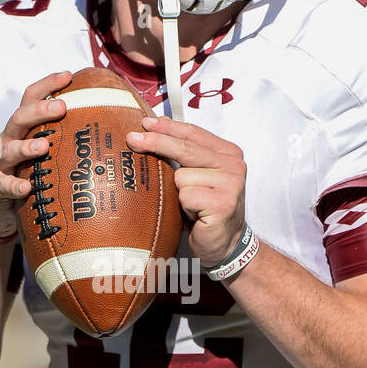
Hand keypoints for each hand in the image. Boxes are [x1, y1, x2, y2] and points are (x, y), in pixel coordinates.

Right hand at [0, 71, 71, 236]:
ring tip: (44, 146)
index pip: (30, 99)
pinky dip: (14, 186)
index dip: (47, 84)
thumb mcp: (43, 154)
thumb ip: (64, 139)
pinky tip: (26, 188)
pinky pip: (4, 185)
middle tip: (61, 107)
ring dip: (27, 147)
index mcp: (22, 128)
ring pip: (10, 150)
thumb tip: (104, 128)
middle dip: (39, 111)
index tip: (68, 75)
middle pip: (19, 118)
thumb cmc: (28, 175)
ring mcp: (0, 163)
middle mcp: (8, 140)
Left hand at [127, 115, 245, 267]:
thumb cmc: (206, 210)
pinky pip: (186, 196)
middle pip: (185, 148)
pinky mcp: (223, 203)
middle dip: (157, 143)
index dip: (168, 127)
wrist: (225, 245)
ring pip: (181, 176)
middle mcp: (234, 165)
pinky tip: (196, 215)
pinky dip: (184, 207)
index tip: (145, 122)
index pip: (194, 133)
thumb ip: (184, 153)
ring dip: (179, 194)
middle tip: (132, 139)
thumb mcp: (196, 176)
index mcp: (229, 153)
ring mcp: (231, 184)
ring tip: (192, 205)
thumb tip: (156, 125)